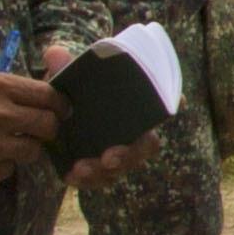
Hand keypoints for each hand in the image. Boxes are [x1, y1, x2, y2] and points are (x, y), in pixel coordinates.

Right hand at [0, 69, 64, 190]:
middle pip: (49, 125)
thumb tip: (34, 93)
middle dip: (48, 129)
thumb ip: (2, 87)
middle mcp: (1, 114)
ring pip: (33, 150)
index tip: (60, 110)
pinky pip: (9, 168)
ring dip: (25, 150)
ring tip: (6, 146)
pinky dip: (2, 165)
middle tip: (39, 132)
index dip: (58, 104)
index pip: (47, 95)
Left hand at [26, 40, 160, 190]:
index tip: (178, 101)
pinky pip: (99, 179)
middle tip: (109, 156)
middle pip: (146, 146)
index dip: (175, 100)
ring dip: (103, 171)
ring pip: (122, 167)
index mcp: (133, 107)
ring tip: (82, 168)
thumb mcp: (68, 79)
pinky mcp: (99, 169)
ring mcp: (119, 153)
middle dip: (130, 154)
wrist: (55, 115)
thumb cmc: (73, 94)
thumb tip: (56, 53)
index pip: (162, 101)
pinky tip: (70, 177)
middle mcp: (134, 132)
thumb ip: (64, 67)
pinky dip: (86, 180)